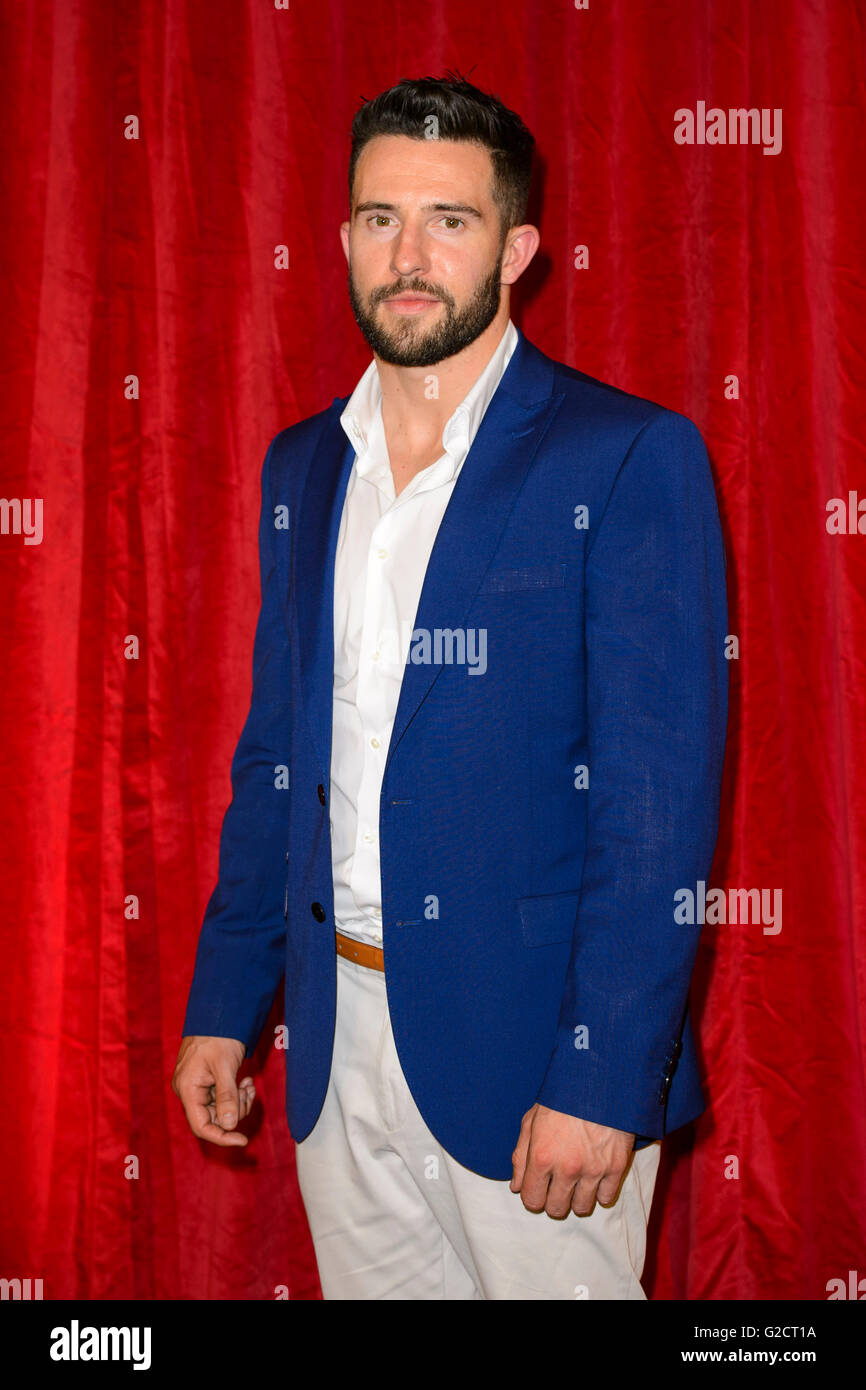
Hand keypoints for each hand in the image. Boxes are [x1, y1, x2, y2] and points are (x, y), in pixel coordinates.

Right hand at [172, 1035, 255, 1146]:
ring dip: (238, 1101)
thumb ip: (226, 1097)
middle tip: (249, 1092)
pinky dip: (236, 1094)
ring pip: (220, 1110)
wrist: (218, 1014)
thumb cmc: (218, 1036)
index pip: (201, 1126)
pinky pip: (222, 1098)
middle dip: (236, 1111)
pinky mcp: (207, 1083)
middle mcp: (189, 1092)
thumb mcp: (225, 1066)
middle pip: (213, 1119)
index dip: (222, 1137)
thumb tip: (228, 1125)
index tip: (243, 1140)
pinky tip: (245, 1081)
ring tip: (248, 1083)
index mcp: (188, 1090)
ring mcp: (198, 1088)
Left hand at [510, 1103, 634, 1217]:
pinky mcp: (616, 1168)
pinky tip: (596, 1177)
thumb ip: (520, 1156)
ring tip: (577, 1181)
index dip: (533, 1197)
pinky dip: (600, 1192)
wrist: (598, 1081)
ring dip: (577, 1198)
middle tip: (558, 1185)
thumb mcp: (532, 1120)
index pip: (532, 1200)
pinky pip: (606, 1198)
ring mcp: (593, 1170)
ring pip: (581, 1208)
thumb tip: (516, 1187)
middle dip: (554, 1200)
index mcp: (541, 1156)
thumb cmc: (561, 1098)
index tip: (538, 1189)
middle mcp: (566, 1168)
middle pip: (556, 1209)